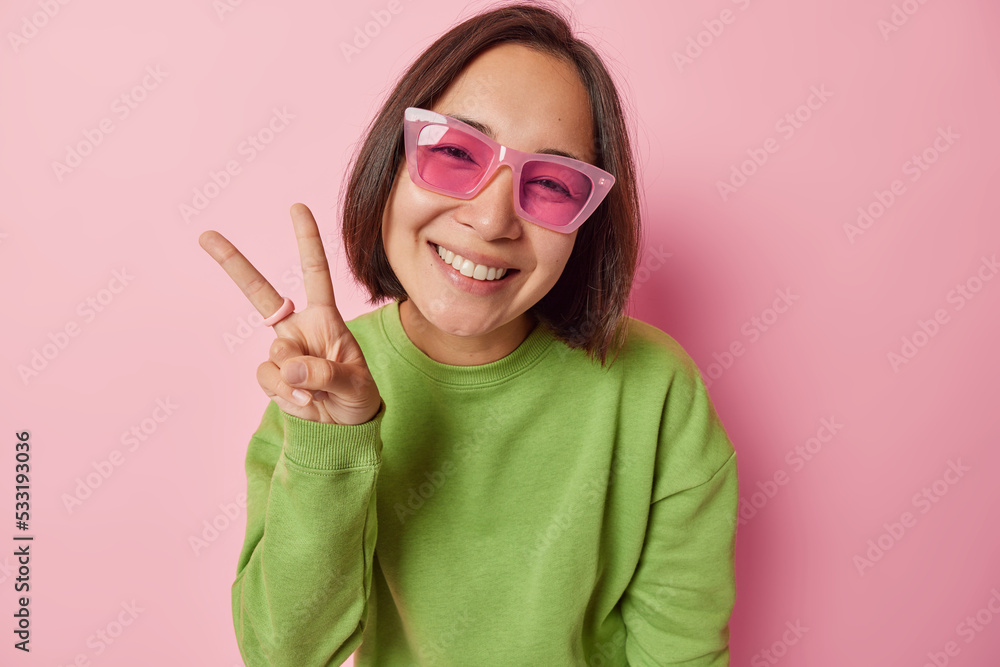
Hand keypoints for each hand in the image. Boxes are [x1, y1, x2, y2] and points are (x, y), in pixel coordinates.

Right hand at [199, 203, 381, 424]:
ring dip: (295, 380)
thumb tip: (287, 365)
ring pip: (273, 356)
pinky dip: (287, 395)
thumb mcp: (354, 385)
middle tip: (205, 234)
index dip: (307, 241)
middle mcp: (298, 329)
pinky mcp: (271, 376)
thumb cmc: (358, 397)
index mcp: (325, 318)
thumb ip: (324, 373)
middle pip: (259, 293)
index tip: (297, 207)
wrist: (346, 429)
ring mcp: (281, 352)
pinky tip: (306, 404)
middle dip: (232, 263)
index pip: (315, 273)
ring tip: (317, 394)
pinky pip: (269, 380)